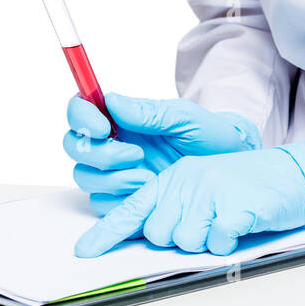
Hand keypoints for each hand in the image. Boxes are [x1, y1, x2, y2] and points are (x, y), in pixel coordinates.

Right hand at [65, 93, 261, 215]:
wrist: (229, 167)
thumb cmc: (208, 136)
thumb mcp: (185, 117)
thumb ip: (149, 111)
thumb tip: (111, 100)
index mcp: (121, 117)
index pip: (81, 109)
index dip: (81, 117)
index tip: (102, 127)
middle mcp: (113, 143)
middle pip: (75, 146)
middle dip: (99, 154)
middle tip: (135, 155)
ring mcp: (115, 172)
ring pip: (85, 177)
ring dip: (112, 179)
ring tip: (147, 177)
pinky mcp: (123, 199)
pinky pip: (102, 204)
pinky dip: (120, 201)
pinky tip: (148, 193)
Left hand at [74, 137, 304, 256]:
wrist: (295, 176)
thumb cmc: (248, 187)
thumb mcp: (204, 187)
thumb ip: (173, 205)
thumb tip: (148, 232)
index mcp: (177, 176)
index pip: (134, 207)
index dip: (107, 233)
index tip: (83, 252)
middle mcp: (189, 180)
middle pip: (159, 234)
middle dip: (180, 238)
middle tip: (207, 223)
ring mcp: (211, 192)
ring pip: (184, 242)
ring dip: (205, 242)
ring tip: (225, 221)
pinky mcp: (233, 207)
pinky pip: (215, 244)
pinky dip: (227, 244)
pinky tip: (239, 226)